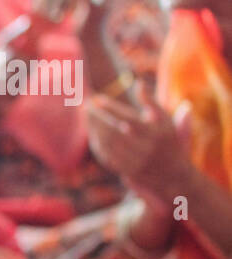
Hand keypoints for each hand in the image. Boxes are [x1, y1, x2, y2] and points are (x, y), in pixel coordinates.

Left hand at [86, 81, 190, 203]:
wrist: (173, 175)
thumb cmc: (168, 141)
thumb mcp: (166, 121)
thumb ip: (151, 102)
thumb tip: (138, 83)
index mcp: (156, 133)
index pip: (128, 118)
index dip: (111, 108)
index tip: (97, 99)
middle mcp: (146, 149)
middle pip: (113, 131)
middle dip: (97, 118)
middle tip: (86, 106)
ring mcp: (135, 162)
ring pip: (107, 144)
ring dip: (94, 129)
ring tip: (87, 116)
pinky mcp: (126, 171)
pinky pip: (106, 156)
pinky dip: (97, 143)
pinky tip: (92, 132)